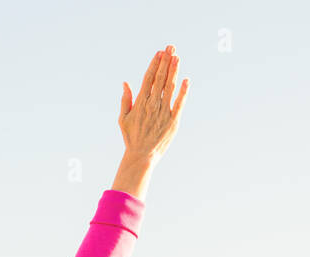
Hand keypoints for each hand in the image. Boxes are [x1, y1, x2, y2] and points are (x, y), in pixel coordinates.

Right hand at [118, 45, 188, 162]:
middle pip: (160, 78)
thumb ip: (126, 100)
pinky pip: (180, 103)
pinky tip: (186, 80)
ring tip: (177, 57)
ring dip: (174, 71)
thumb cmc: (131, 138)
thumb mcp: (123, 118)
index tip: (159, 53)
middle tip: (171, 47)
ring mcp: (163, 112)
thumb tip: (126, 83)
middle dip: (166, 61)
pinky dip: (183, 91)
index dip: (155, 64)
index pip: (149, 78)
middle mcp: (152, 104)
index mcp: (140, 102)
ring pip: (170, 87)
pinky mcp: (173, 121)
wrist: (142, 156)